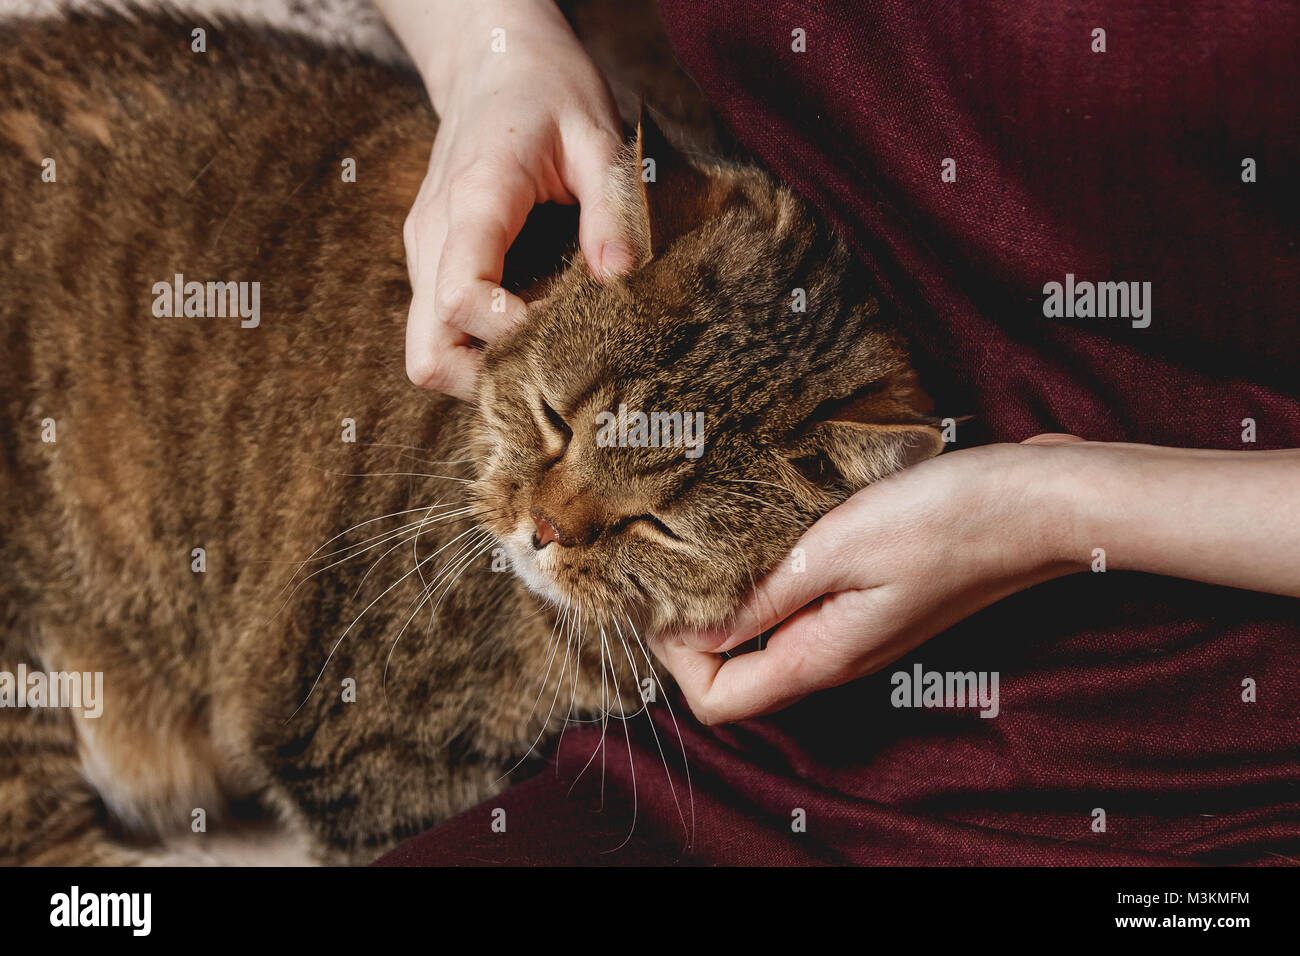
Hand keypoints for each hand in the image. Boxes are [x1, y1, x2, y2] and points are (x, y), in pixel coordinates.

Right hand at [388, 0, 633, 398]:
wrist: (490, 57)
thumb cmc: (547, 89)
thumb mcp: (597, 136)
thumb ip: (611, 209)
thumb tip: (621, 280)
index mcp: (473, 201)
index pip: (462, 299)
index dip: (513, 333)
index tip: (567, 322)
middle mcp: (433, 237)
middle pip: (429, 354)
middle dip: (489, 378)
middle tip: (552, 361)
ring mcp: (423, 253)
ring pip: (427, 353)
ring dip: (482, 371)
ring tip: (544, 352)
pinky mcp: (431, 261)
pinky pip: (437, 331)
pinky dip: (478, 349)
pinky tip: (531, 330)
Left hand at [653, 437, 1082, 724]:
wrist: (1038, 502)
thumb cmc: (946, 518)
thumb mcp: (838, 548)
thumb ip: (764, 596)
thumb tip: (693, 632)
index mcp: (822, 655)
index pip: (718, 700)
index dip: (677, 656)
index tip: (666, 593)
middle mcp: (834, 655)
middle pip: (736, 674)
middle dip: (693, 628)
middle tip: (676, 560)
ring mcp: (853, 628)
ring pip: (764, 638)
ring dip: (730, 599)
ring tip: (711, 539)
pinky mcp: (869, 597)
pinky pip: (798, 607)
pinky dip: (767, 580)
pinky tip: (764, 531)